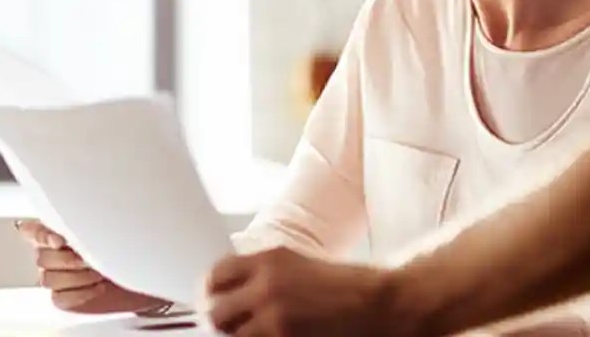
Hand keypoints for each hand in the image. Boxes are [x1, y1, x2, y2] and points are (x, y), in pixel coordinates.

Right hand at [14, 219, 166, 313]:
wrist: (144, 272)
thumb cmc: (128, 241)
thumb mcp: (111, 222)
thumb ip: (90, 216)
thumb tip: (82, 202)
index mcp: (59, 229)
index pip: (33, 230)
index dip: (43, 235)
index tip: (60, 240)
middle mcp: (54, 252)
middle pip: (41, 257)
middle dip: (69, 258)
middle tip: (90, 257)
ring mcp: (57, 275)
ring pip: (48, 279)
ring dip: (77, 276)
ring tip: (100, 272)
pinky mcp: (65, 297)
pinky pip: (59, 298)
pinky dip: (79, 293)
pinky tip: (97, 287)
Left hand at [201, 247, 402, 336]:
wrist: (378, 305)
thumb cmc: (344, 287)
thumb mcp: (299, 266)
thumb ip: (265, 274)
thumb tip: (232, 293)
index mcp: (270, 259)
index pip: (216, 275)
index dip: (211, 291)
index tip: (214, 300)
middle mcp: (266, 286)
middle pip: (215, 310)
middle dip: (219, 320)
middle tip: (229, 327)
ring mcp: (274, 317)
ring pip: (231, 336)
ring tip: (256, 333)